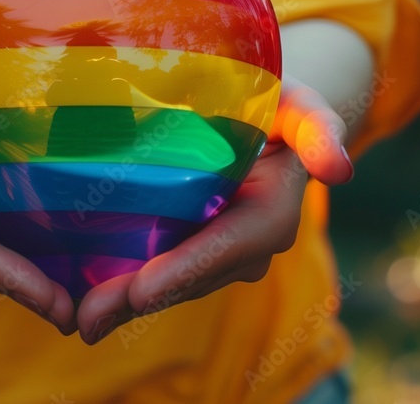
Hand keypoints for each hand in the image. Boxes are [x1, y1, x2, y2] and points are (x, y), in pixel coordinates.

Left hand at [75, 75, 354, 343]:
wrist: (262, 114)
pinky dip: (122, 289)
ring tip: (80, 318)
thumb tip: (339, 171)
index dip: (189, 267)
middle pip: (193, 276)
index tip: (142, 289)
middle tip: (89, 318)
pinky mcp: (188, 246)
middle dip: (142, 299)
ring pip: (171, 283)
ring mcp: (217, 252)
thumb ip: (319, 129)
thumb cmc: (277, 101)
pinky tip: (82, 303)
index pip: (232, 245)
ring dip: (124, 304)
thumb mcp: (300, 104)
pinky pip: (158, 271)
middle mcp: (247, 244)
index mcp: (273, 212)